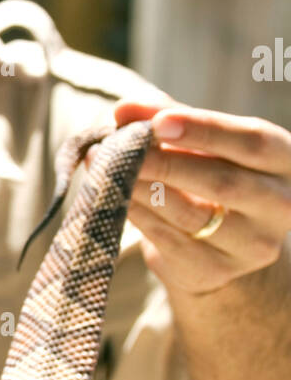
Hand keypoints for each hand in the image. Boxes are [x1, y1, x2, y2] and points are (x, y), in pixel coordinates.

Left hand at [114, 101, 290, 295]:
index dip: (205, 130)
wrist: (220, 243)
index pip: (251, 143)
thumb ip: (168, 119)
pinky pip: (168, 239)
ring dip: (142, 187)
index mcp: (286, 162)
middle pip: (223, 183)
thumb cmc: (212, 173)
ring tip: (106, 165)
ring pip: (190, 214)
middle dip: (166, 162)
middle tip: (121, 146)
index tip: (159, 122)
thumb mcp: (202, 141)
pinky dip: (137, 213)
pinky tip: (114, 195)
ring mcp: (251, 245)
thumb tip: (124, 110)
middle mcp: (280, 206)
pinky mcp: (215, 270)